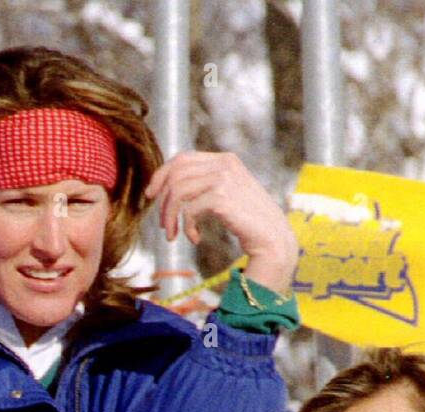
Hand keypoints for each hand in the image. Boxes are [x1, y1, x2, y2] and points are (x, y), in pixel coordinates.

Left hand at [145, 151, 297, 293]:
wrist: (273, 238)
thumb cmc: (249, 221)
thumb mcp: (227, 194)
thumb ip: (205, 184)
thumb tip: (168, 187)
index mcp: (225, 160)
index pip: (182, 158)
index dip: (161, 175)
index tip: (151, 195)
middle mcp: (225, 164)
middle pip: (175, 174)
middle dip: (163, 200)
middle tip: (163, 225)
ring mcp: (224, 179)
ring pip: (177, 191)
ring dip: (170, 217)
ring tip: (172, 235)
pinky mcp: (222, 197)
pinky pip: (188, 209)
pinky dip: (186, 227)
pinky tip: (195, 239)